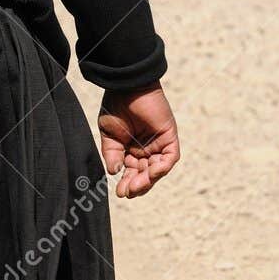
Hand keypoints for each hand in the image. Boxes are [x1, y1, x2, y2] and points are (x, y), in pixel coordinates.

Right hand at [98, 83, 179, 198]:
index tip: (119, 193)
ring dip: (148, 180)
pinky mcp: (169, 137)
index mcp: (131, 150)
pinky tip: (151, 173)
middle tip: (127, 192)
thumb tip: (113, 172)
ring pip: (157, 170)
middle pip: (145, 175)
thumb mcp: (109, 134)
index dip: (127, 184)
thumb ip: (112, 153)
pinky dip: (162, 168)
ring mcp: (159, 144)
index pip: (132, 173)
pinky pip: (170, 158)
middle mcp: (146, 150)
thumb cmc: (116, 106)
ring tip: (135, 186)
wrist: (126, 86)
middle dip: (137, 185)